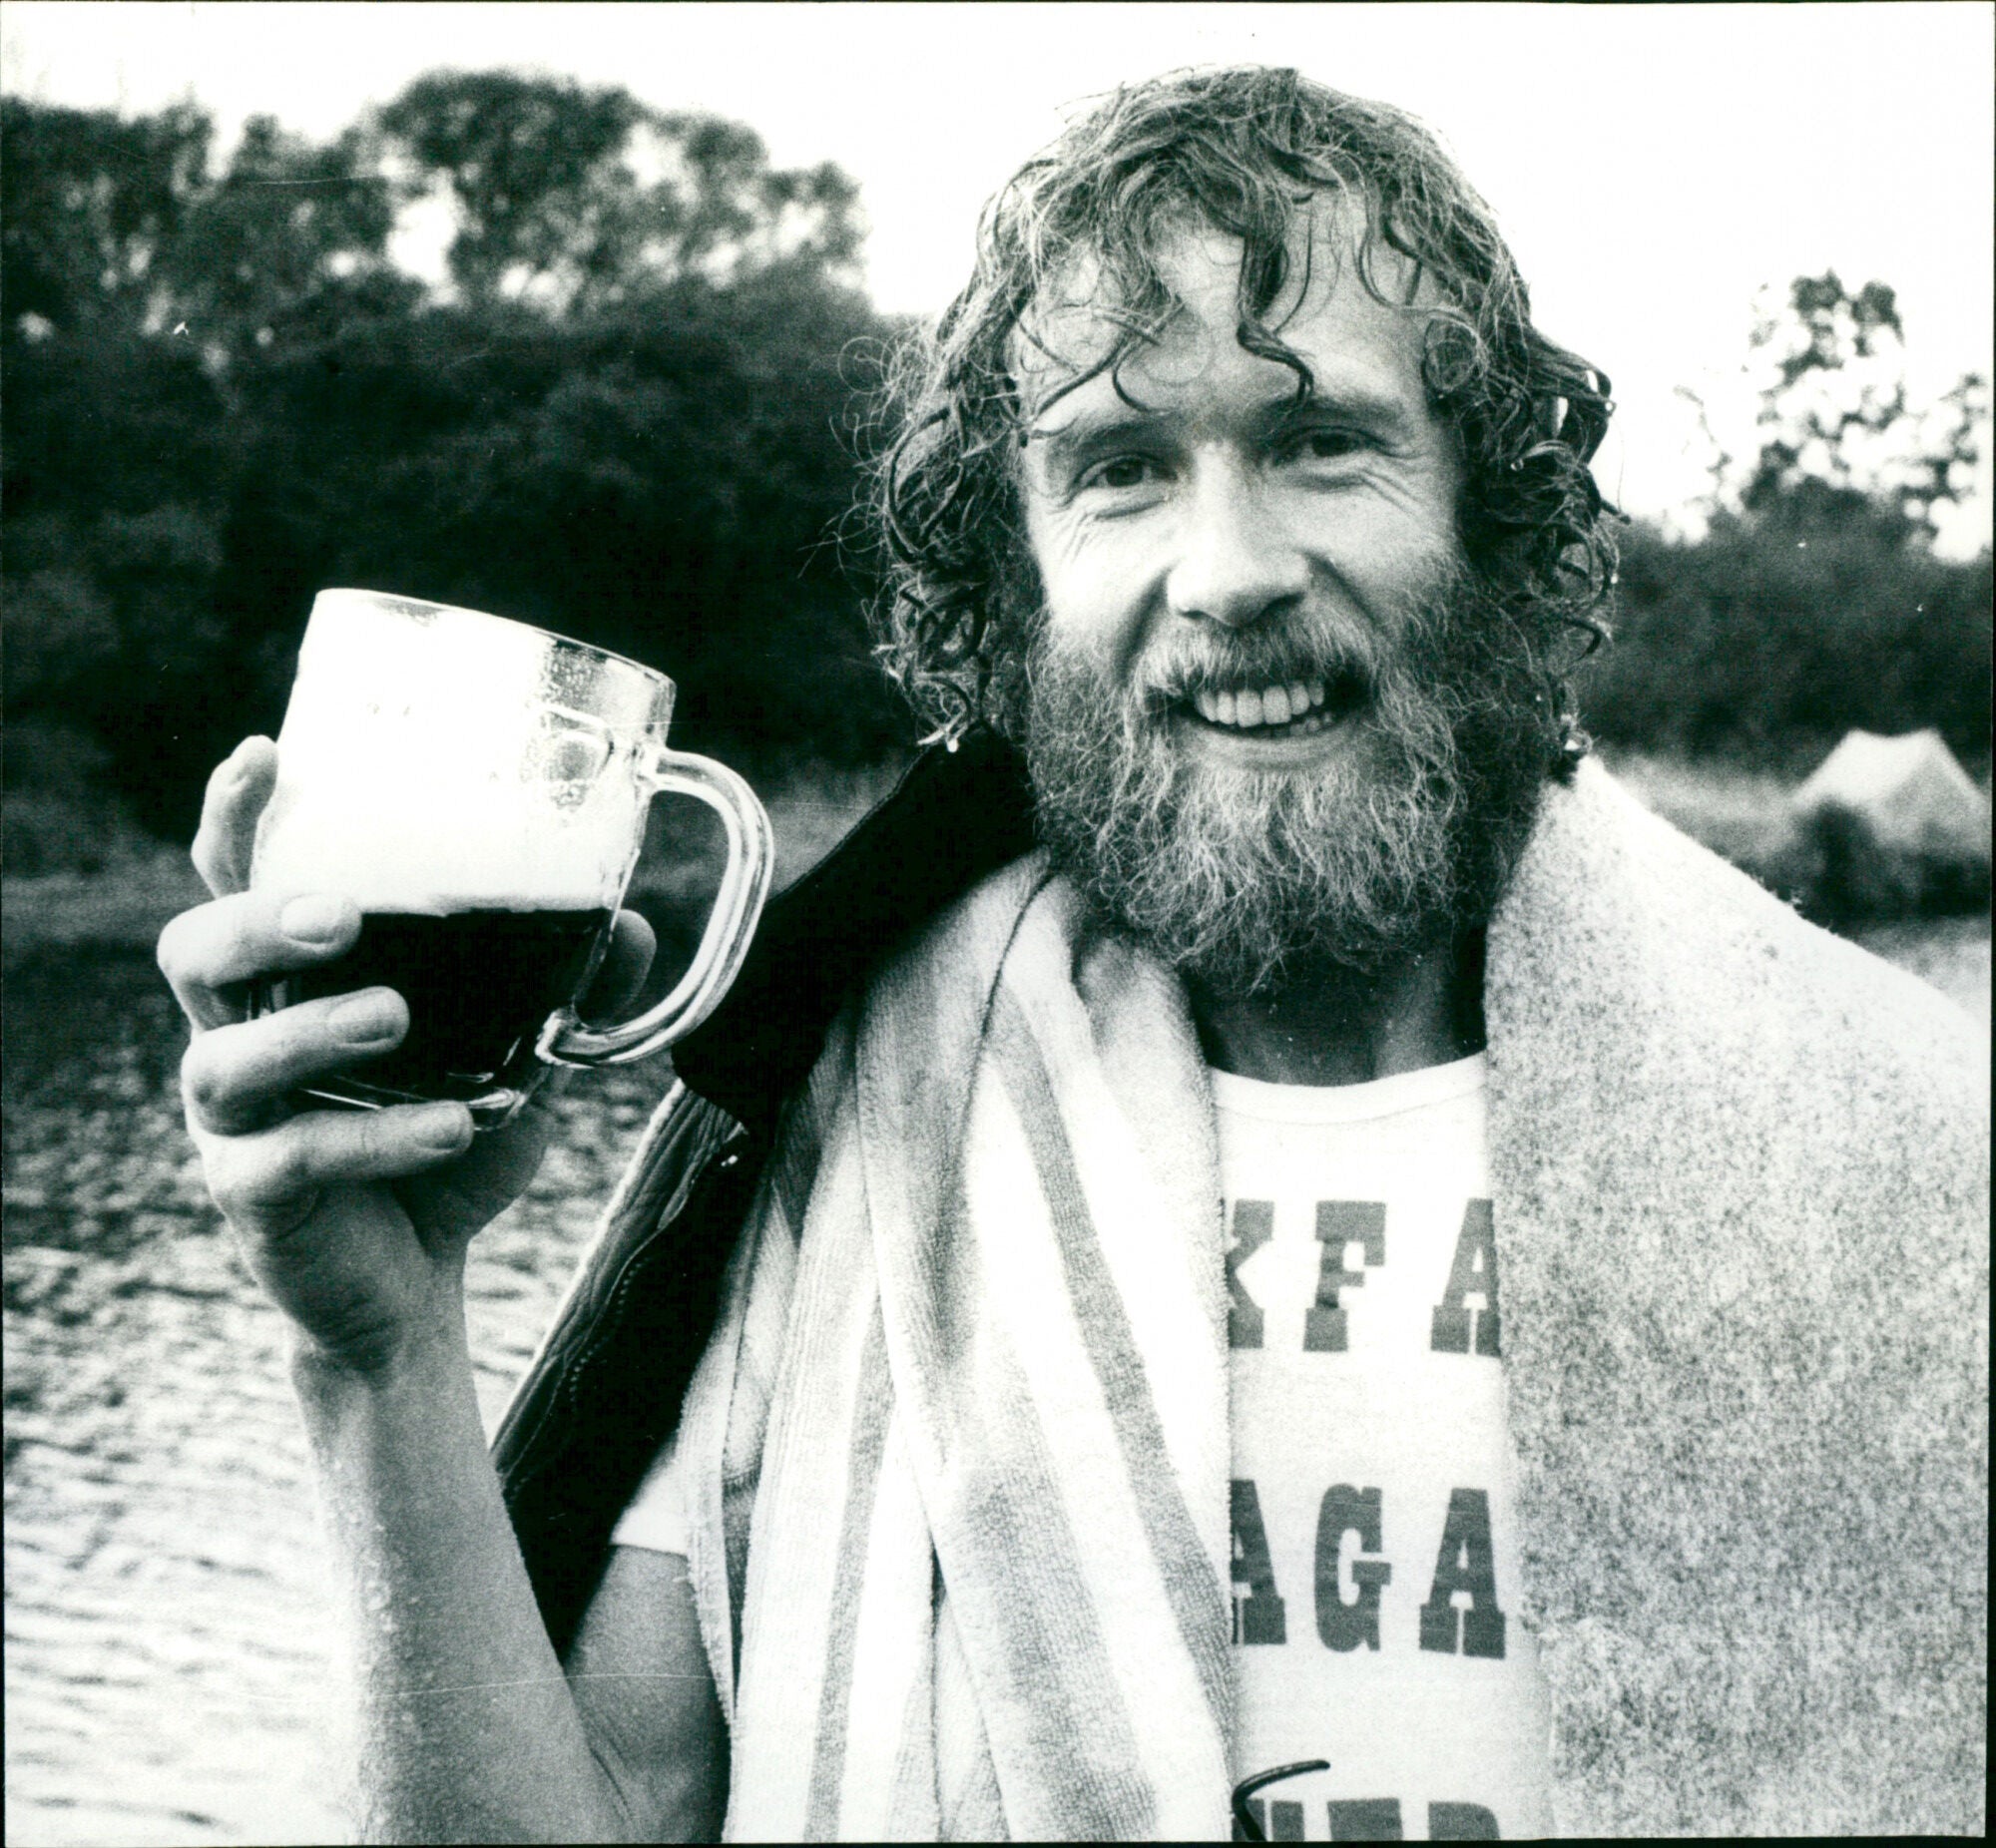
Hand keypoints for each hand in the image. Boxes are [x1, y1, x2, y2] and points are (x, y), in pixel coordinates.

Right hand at [159, 736, 654, 1371]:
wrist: (419, 1281)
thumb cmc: (447, 1140)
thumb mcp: (519, 1059)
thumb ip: (561, 994)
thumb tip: (629, 922)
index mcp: (290, 981)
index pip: (236, 884)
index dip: (236, 821)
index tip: (264, 757)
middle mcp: (240, 1035)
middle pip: (193, 951)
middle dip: (257, 921)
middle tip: (343, 916)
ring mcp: (234, 1122)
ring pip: (221, 1059)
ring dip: (310, 1030)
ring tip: (396, 1018)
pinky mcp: (253, 1196)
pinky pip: (293, 1158)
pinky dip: (377, 1137)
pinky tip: (453, 1124)